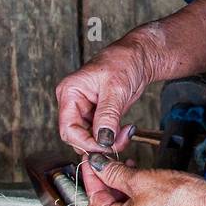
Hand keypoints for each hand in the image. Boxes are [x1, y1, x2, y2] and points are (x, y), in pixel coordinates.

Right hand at [54, 32, 154, 154]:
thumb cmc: (123, 62)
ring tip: (125, 134)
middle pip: (77, 136)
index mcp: (70, 92)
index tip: (105, 147)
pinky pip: (101, 135)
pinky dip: (113, 138)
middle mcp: (74, 103)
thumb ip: (108, 115)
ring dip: (108, 142)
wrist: (138, 58)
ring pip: (90, 139)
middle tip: (119, 142)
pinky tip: (125, 131)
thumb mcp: (116, 88)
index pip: (68, 128)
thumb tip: (103, 139)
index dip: (85, 142)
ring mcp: (86, 110)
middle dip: (98, 144)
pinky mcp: (98, 116)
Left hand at [79, 154, 205, 205]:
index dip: (92, 177)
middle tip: (102, 163)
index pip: (95, 199)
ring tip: (120, 166)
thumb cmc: (176, 196)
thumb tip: (98, 165)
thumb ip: (113, 172)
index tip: (90, 161)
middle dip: (101, 183)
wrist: (202, 202)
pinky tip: (131, 176)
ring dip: (115, 186)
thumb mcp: (138, 179)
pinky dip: (127, 193)